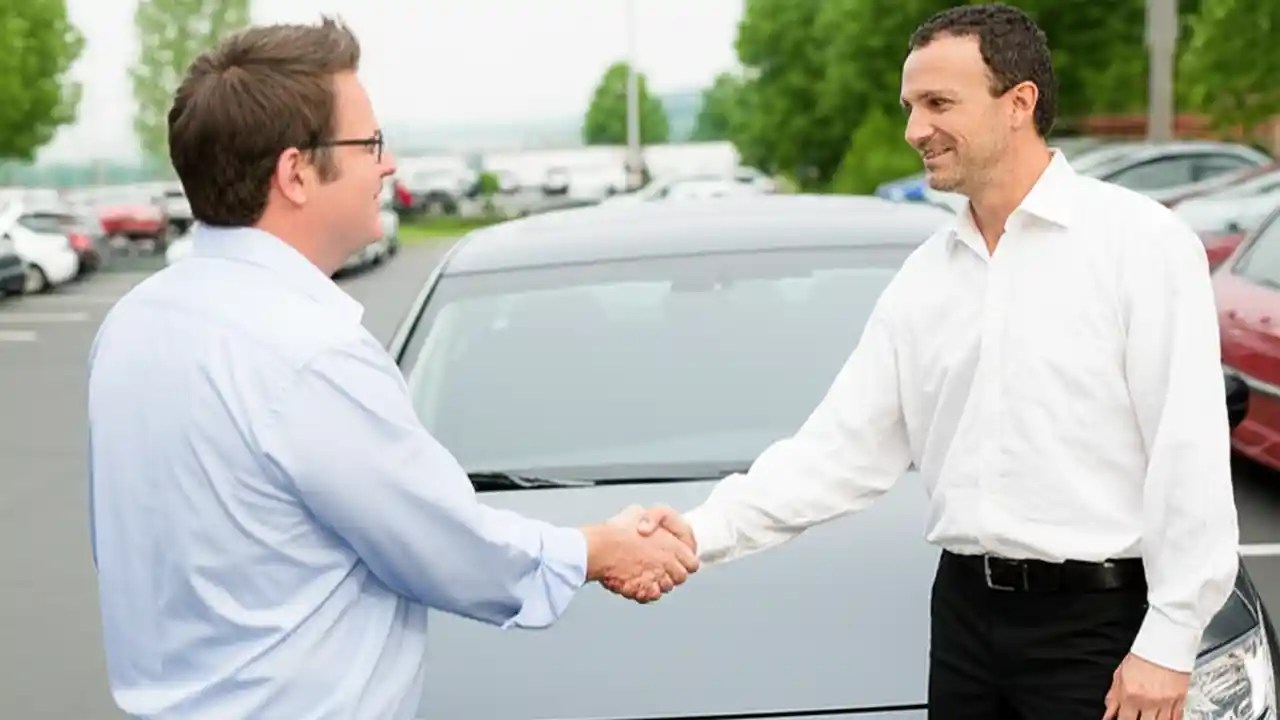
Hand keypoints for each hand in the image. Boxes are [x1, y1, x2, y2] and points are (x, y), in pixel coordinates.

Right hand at [580, 510, 698, 603]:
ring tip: (645, 573)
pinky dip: (645, 591)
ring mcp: (655, 580)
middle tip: (660, 567)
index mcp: (672, 547)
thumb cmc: (617, 531)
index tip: (677, 560)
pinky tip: (636, 582)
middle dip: (673, 574)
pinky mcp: (642, 592)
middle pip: (681, 578)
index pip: (692, 563)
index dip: (685, 561)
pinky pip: (651, 596)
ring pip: (666, 588)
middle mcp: (667, 565)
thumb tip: (651, 524)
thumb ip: (652, 520)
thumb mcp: (638, 512)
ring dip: (658, 582)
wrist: (599, 549)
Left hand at [1102, 653, 1189, 719]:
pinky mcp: (1180, 700)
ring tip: (1149, 716)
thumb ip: (1113, 697)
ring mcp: (1165, 702)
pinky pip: (1175, 718)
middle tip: (1136, 716)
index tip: (1123, 719)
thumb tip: (1109, 713)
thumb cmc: (1142, 657)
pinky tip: (1164, 718)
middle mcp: (1148, 701)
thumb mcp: (1119, 676)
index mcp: (1130, 695)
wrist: (1164, 644)